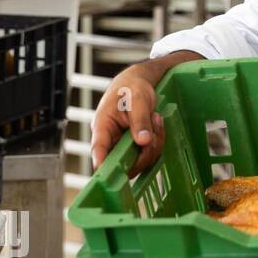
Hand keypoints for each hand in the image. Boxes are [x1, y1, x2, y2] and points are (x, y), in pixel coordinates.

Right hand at [89, 51, 201, 174]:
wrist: (138, 83)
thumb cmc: (130, 88)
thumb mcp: (137, 101)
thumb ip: (140, 121)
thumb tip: (142, 142)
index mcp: (102, 127)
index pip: (99, 149)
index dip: (102, 163)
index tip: (108, 174)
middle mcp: (111, 141)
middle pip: (124, 162)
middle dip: (145, 150)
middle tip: (154, 126)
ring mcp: (123, 146)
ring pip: (140, 160)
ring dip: (155, 143)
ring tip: (155, 118)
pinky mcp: (135, 147)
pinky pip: (149, 153)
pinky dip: (158, 140)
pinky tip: (157, 123)